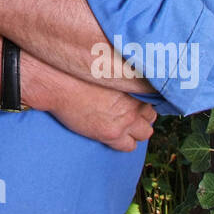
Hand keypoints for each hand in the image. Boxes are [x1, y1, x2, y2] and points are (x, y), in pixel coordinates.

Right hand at [22, 52, 156, 151]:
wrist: (59, 84)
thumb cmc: (78, 71)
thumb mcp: (107, 67)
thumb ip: (123, 75)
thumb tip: (129, 76)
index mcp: (136, 84)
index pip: (154, 97)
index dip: (144, 100)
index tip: (137, 100)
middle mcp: (134, 103)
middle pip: (152, 116)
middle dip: (143, 115)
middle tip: (129, 113)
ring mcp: (125, 120)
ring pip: (145, 133)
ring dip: (137, 129)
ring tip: (124, 125)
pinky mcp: (112, 134)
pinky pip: (130, 146)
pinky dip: (126, 142)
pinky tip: (116, 134)